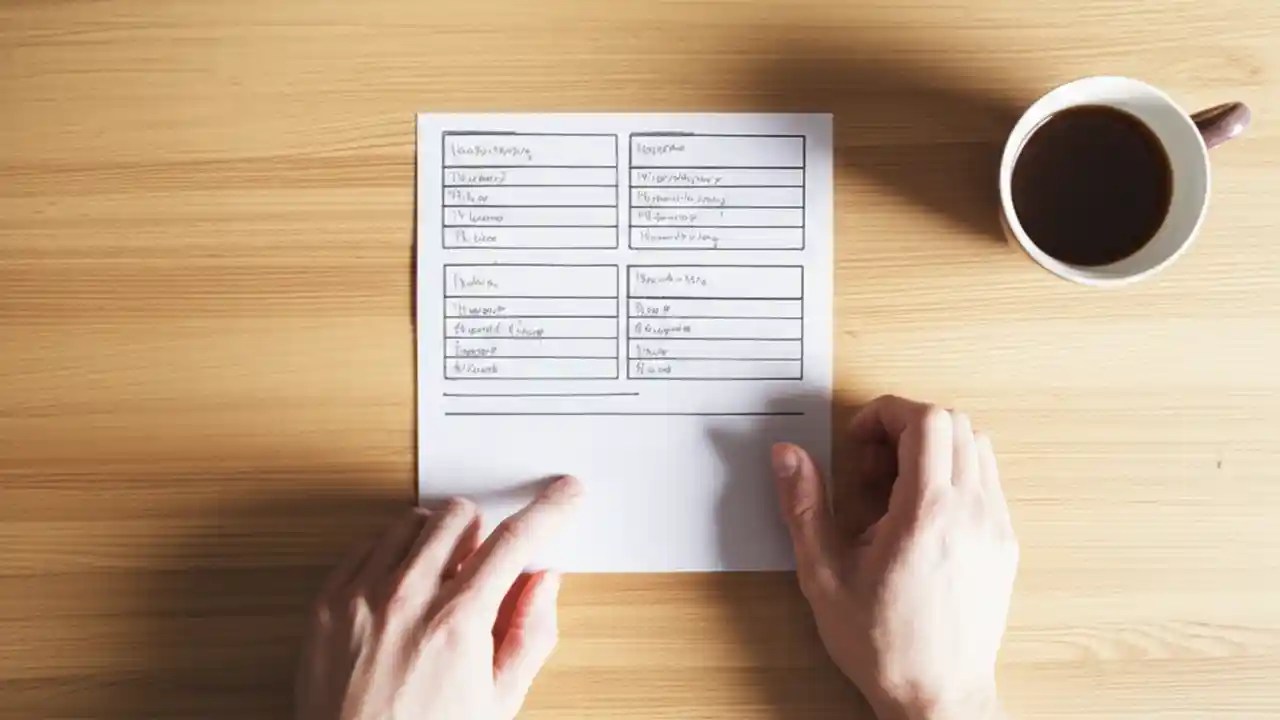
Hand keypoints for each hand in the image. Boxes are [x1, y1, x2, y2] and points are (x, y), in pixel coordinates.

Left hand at [296, 476, 581, 719]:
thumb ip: (529, 634)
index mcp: (457, 623)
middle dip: (482, 532)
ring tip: (439, 582)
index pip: (514, 541)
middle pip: (459, 515)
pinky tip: (401, 589)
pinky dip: (391, 555)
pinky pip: (367, 544)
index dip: (549, 510)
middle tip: (482, 567)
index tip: (566, 494)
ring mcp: (360, 597)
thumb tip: (544, 581)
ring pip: (411, 522)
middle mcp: (406, 599)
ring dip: (436, 540)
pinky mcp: (326, 604)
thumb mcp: (498, 703)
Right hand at [771, 396, 1017, 719]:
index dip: (886, 413)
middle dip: (906, 425)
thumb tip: (786, 455)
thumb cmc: (882, 643)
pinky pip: (988, 481)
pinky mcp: (1005, 545)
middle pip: (955, 423)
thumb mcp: (824, 574)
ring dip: (934, 448)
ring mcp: (995, 527)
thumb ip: (804, 506)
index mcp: (927, 513)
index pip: (925, 420)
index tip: (858, 440)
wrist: (938, 696)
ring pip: (977, 447)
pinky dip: (954, 475)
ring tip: (895, 488)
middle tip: (873, 462)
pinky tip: (920, 514)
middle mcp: (972, 512)